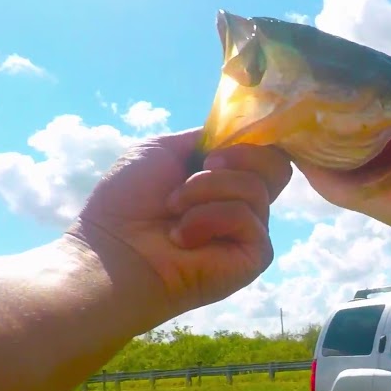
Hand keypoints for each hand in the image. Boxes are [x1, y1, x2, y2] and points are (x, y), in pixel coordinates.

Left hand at [64, 127, 292, 331]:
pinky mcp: (255, 255)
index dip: (252, 143)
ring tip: (174, 211)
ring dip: (205, 191)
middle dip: (236, 158)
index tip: (218, 147)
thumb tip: (236, 135)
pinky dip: (209, 218)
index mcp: (224, 179)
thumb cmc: (127, 203)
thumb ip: (204, 139)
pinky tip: (183, 238)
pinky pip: (247, 217)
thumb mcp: (162, 149)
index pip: (266, 153)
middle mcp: (242, 204)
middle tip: (201, 168)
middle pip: (276, 166)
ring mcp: (251, 231)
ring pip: (255, 188)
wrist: (114, 249)